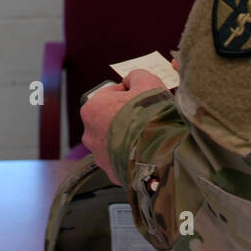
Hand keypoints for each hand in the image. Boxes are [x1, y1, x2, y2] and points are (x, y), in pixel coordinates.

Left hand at [80, 69, 166, 185]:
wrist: (161, 151)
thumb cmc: (150, 114)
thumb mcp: (147, 82)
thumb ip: (136, 76)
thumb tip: (133, 79)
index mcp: (92, 109)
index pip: (109, 95)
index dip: (128, 95)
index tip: (141, 99)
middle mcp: (90, 134)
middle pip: (110, 120)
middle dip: (126, 118)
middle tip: (146, 118)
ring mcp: (100, 157)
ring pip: (114, 143)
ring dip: (128, 139)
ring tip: (148, 137)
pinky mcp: (112, 174)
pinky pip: (122, 162)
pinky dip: (132, 157)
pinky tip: (146, 152)